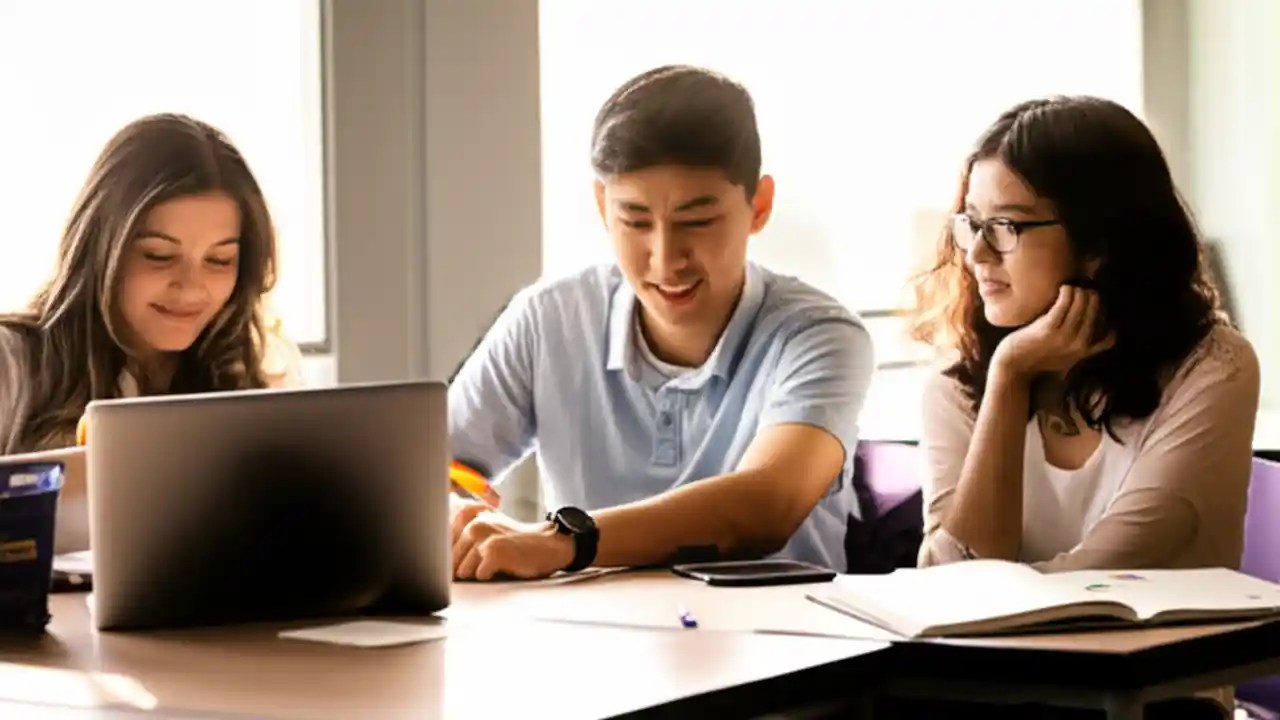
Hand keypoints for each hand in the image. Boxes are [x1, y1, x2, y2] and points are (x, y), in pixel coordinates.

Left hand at [452, 510, 573, 580]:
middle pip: (450, 562)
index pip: (442, 546)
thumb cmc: (515, 543)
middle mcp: (474, 523)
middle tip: (486, 562)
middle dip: (465, 569)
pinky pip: (479, 575)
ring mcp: (484, 536)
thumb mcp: (487, 529)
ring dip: (478, 573)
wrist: (547, 546)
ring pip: (462, 571)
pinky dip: (490, 576)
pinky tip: (502, 567)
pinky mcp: (494, 551)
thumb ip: (460, 534)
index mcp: (469, 517)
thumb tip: (434, 555)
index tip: (463, 558)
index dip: (449, 560)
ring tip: (495, 563)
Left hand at [993, 285, 1114, 379]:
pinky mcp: (1048, 328)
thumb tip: (1096, 332)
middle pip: (1096, 312)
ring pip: (1082, 305)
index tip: (1097, 308)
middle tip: (1084, 289)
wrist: (1013, 365)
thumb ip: (1080, 347)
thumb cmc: (1037, 358)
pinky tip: (1064, 288)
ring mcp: (1064, 337)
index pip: (1110, 336)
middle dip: (1092, 297)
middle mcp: (1078, 345)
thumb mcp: (1065, 358)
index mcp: (1084, 353)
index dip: (1106, 318)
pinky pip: (1064, 304)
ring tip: (1073, 288)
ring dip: (1079, 292)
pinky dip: (1067, 292)